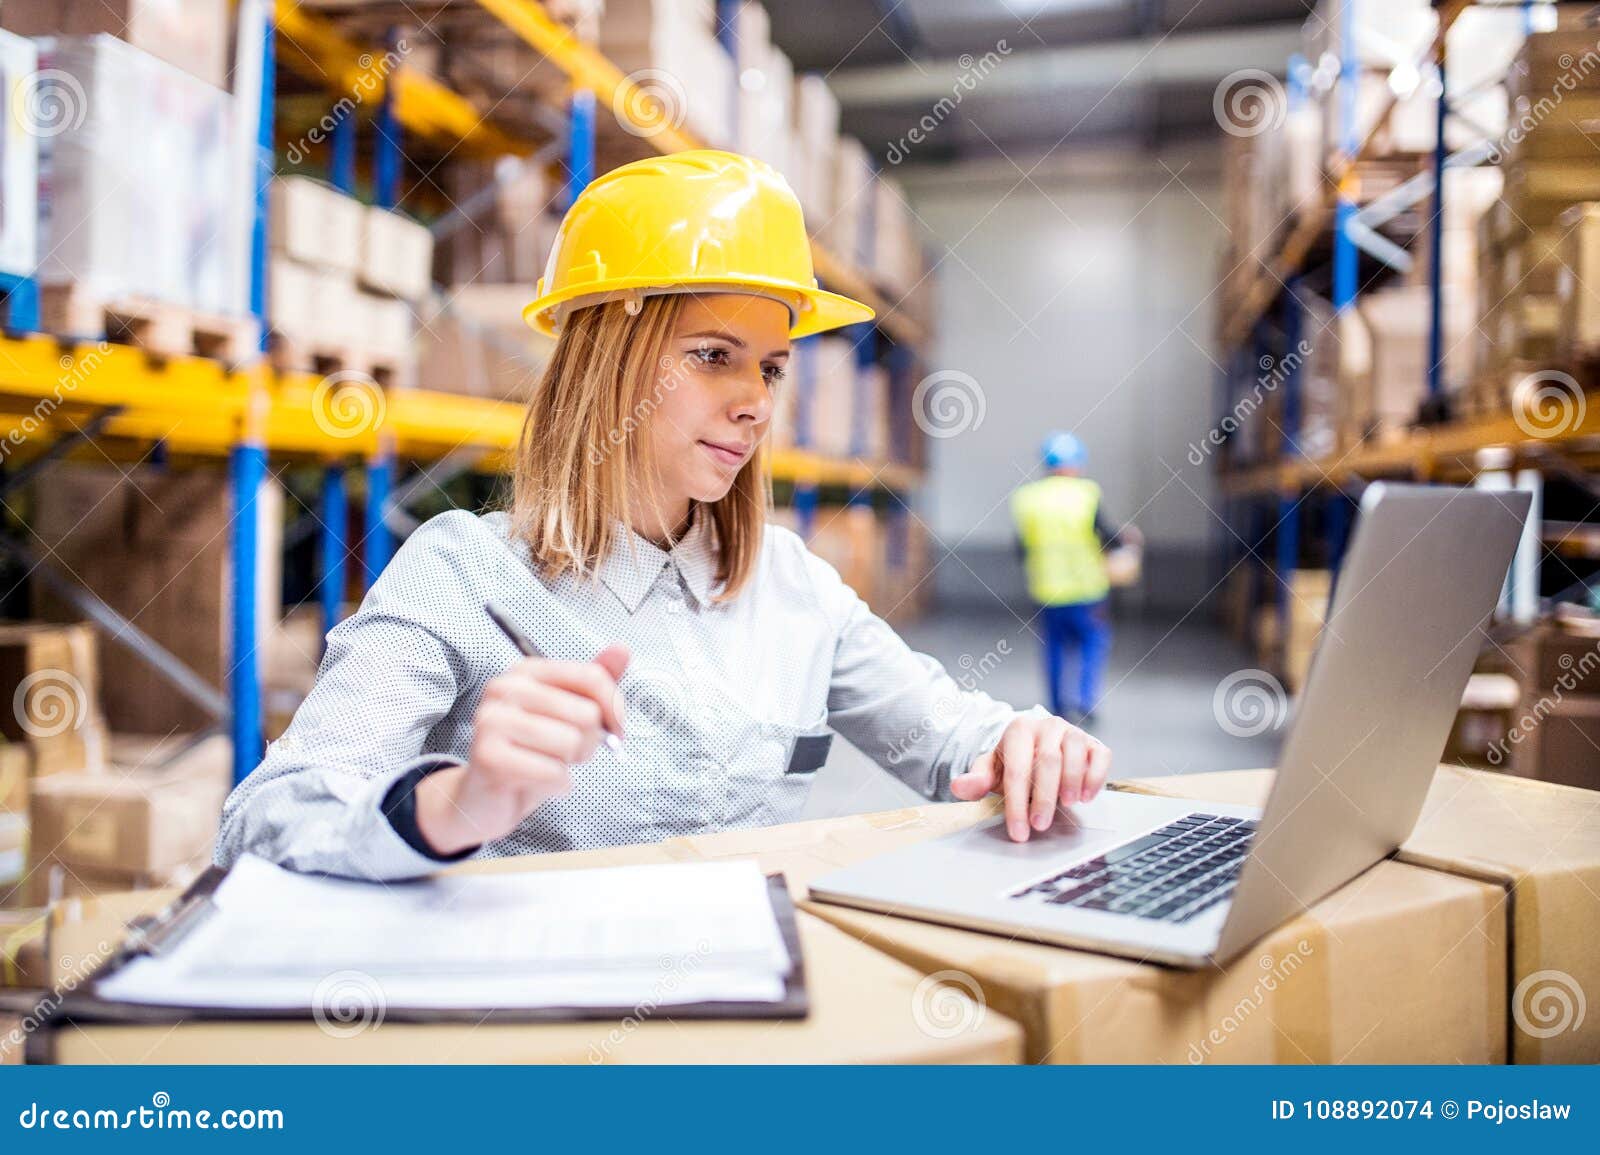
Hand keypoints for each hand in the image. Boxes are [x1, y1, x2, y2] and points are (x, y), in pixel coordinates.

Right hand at [414, 645, 629, 853]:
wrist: (485, 798)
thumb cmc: (530, 753)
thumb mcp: (566, 715)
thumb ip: (593, 684)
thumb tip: (621, 649)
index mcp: (526, 671)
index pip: (591, 677)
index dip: (615, 708)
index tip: (615, 729)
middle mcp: (505, 688)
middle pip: (586, 713)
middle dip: (589, 743)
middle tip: (568, 753)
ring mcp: (492, 720)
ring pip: (571, 743)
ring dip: (570, 765)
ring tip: (548, 765)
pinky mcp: (488, 756)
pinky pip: (553, 773)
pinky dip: (557, 785)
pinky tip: (537, 783)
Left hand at [949, 714, 1110, 841]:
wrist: (1037, 748)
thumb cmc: (1014, 762)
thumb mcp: (992, 770)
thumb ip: (976, 780)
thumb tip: (959, 786)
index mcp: (1019, 730)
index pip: (1017, 769)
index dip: (1017, 803)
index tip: (1018, 830)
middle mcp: (1048, 726)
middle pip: (1047, 762)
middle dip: (1043, 797)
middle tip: (1040, 825)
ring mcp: (1073, 732)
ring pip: (1075, 754)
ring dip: (1072, 782)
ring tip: (1067, 804)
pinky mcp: (1094, 743)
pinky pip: (1100, 756)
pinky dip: (1096, 777)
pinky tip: (1087, 797)